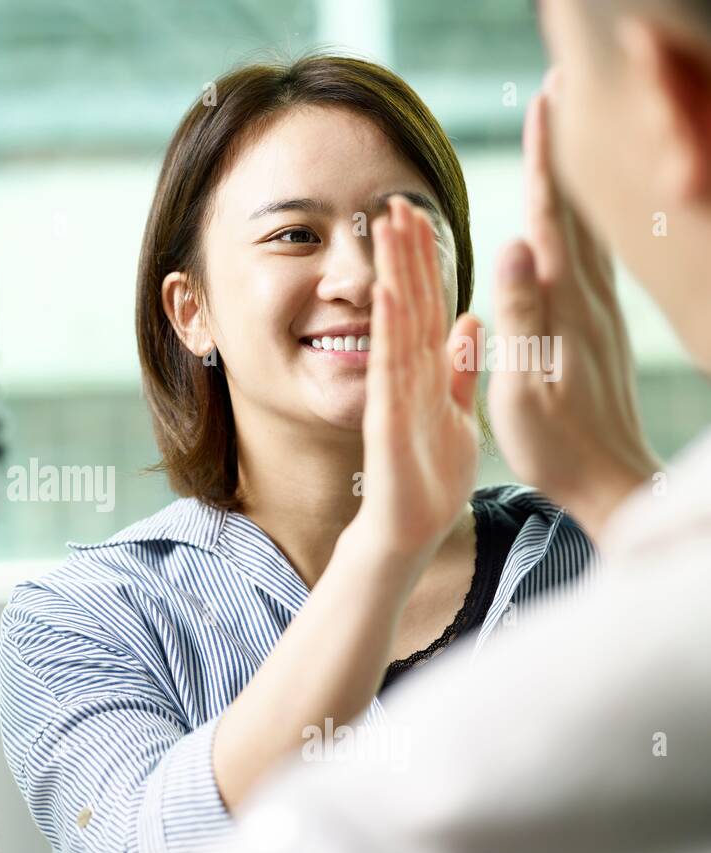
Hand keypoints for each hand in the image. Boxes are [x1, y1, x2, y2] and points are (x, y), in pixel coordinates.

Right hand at [354, 196, 480, 559]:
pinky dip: (386, 330)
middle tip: (397, 202)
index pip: (425, 304)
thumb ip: (461, 368)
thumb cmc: (430, 478)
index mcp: (427, 372)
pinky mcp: (386, 418)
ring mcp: (394, 394)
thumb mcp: (458, 412)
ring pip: (394, 324)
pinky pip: (388, 367)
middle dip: (402, 253)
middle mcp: (407, 375)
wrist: (409, 529)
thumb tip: (472, 320)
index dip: (422, 262)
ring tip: (388, 230)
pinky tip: (385, 293)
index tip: (419, 215)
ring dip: (391, 275)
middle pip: (406, 302)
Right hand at [488, 89, 659, 540]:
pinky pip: (589, 256)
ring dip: (574, 179)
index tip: (543, 105)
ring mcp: (601, 311)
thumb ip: (524, 315)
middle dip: (564, 148)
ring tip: (562, 141)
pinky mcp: (602, 326)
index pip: (551, 218)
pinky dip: (579, 221)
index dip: (546, 158)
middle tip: (556, 94)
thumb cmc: (560, 446)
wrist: (613, 479)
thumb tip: (518, 243)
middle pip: (575, 208)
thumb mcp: (525, 388)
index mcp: (564, 308)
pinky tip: (574, 219)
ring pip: (587, 228)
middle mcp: (589, 299)